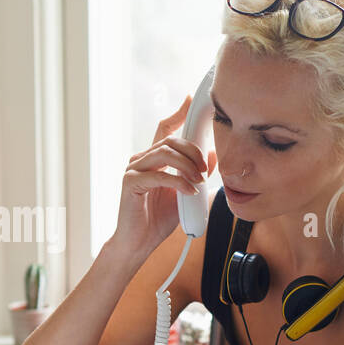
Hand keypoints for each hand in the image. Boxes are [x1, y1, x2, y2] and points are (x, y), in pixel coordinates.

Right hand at [111, 95, 218, 258]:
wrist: (139, 244)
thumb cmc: (158, 220)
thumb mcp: (185, 192)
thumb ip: (195, 173)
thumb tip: (213, 154)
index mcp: (152, 159)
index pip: (164, 128)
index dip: (177, 113)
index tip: (190, 100)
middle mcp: (140, 160)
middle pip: (169, 139)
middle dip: (193, 150)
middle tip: (205, 169)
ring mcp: (132, 170)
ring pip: (165, 153)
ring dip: (187, 165)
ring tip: (198, 181)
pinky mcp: (130, 184)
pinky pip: (158, 175)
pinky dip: (178, 182)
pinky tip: (190, 191)